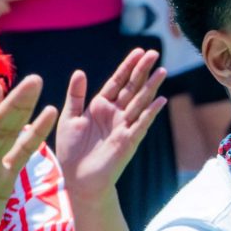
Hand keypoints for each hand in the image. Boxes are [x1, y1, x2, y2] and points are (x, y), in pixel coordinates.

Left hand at [54, 47, 168, 199]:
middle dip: (142, 70)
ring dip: (151, 87)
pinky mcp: (128, 141)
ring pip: (140, 102)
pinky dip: (151, 112)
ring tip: (162, 71)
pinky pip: (141, 124)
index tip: (138, 51)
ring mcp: (124, 126)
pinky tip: (161, 100)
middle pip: (132, 87)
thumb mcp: (69, 118)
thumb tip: (80, 72)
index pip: (117, 81)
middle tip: (154, 52)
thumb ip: (76, 96)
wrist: (77, 179)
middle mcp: (116, 114)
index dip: (127, 66)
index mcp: (101, 106)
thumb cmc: (72, 150)